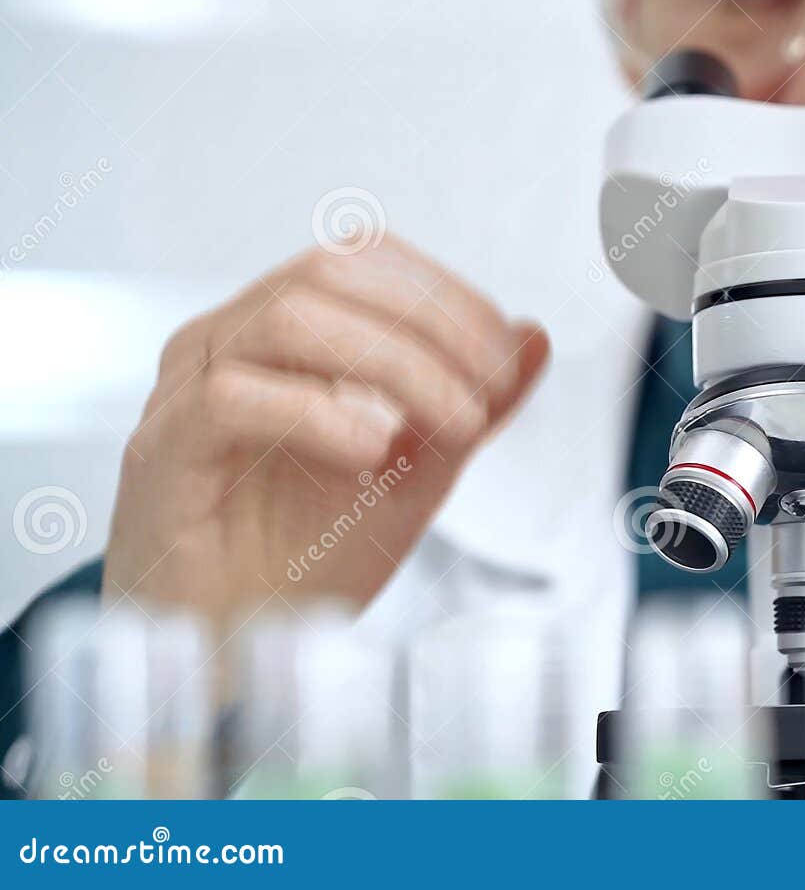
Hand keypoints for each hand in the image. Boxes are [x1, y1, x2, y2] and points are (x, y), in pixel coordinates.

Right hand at [104, 236, 549, 633]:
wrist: (231, 653)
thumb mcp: (415, 477)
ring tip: (452, 426)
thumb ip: (472, 406)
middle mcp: (229, 343)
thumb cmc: (304, 559)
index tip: (504, 359)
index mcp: (284, 334)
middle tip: (489, 392)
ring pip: (288, 318)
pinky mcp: (164, 450)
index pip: (362, 259)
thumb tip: (531, 336)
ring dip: (396, 365)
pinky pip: (232, 397)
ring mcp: (187, 390)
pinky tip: (372, 454)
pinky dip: (319, 416)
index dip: (444, 294)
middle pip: (328, 272)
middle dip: (432, 322)